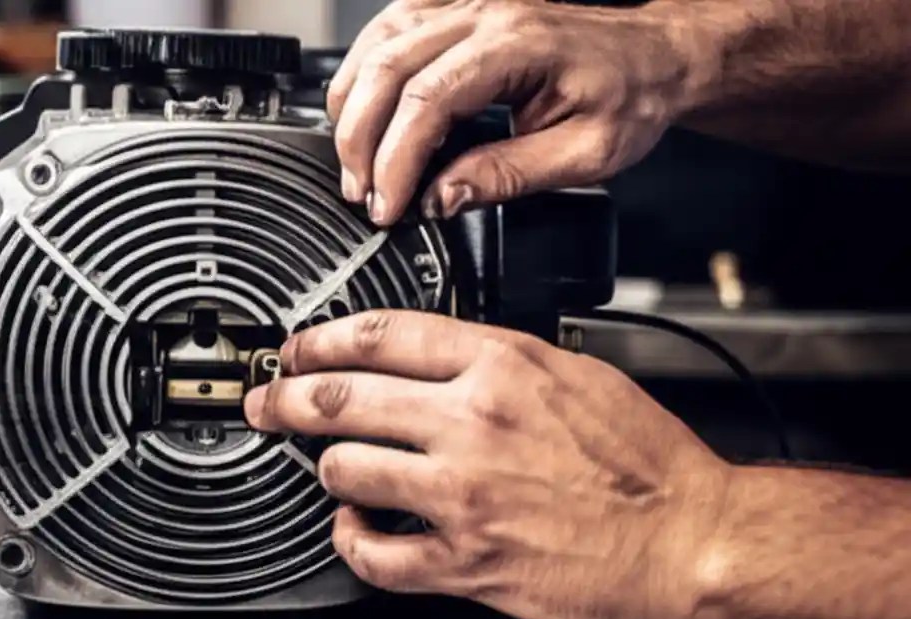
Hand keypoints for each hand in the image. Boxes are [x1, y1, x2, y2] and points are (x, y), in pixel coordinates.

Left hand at [243, 310, 730, 618]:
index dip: (319, 338)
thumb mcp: (575, 371)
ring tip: (327, 467)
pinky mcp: (466, 560)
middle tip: (267, 402)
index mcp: (501, 365)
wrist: (690, 536)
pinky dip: (350, 538)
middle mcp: (472, 422)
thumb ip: (499, 357)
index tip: (298, 347)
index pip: (379, 334)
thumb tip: (438, 355)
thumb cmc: (646, 459)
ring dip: (323, 467)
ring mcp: (462, 494)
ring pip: (344, 468)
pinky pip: (374, 553)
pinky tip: (354, 526)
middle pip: (340, 396)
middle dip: (285, 397)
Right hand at [327, 0, 693, 223]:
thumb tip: (440, 198)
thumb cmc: (631, 96)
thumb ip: (506, 176)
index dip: (395, 160)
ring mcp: (467, 5)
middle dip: (361, 140)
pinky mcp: (458, 10)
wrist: (657, 58)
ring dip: (353, 105)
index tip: (388, 206)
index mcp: (517, 45)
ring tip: (353, 161)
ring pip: (378, 43)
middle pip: (387, 66)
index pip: (428, 100)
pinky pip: (390, 28)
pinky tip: (359, 106)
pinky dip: (363, 70)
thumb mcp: (583, 156)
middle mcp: (485, 13)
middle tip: (362, 194)